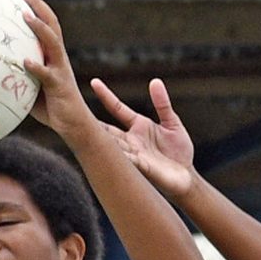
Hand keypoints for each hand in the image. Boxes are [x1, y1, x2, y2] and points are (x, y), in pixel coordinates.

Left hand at [14, 0, 96, 142]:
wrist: (74, 125)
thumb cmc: (51, 106)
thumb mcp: (30, 86)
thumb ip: (17, 74)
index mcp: (53, 55)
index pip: (47, 24)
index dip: (35, 6)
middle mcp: (58, 57)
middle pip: (52, 24)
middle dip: (37, 5)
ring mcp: (60, 69)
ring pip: (52, 42)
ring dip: (39, 28)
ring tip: (25, 16)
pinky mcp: (59, 85)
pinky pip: (46, 74)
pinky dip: (36, 66)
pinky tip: (24, 61)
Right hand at [87, 73, 198, 199]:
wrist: (187, 177)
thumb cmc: (179, 151)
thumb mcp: (172, 122)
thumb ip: (162, 104)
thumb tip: (155, 81)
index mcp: (138, 126)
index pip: (117, 108)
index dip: (106, 96)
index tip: (94, 82)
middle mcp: (131, 140)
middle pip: (107, 128)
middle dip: (91, 120)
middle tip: (73, 109)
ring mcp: (135, 154)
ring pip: (112, 144)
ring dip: (100, 137)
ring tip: (82, 126)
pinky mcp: (142, 167)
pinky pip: (128, 160)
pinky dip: (118, 155)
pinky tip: (106, 149)